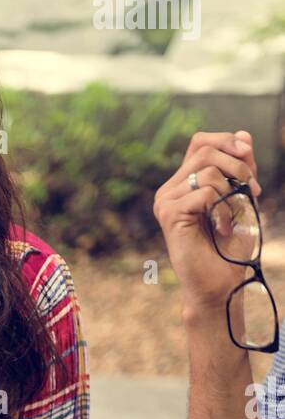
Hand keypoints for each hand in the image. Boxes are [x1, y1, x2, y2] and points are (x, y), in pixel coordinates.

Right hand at [153, 129, 261, 318]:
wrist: (219, 283)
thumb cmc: (229, 248)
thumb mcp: (242, 199)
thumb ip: (241, 169)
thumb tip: (244, 134)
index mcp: (183, 184)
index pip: (200, 142)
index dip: (226, 141)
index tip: (248, 156)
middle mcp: (169, 190)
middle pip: (205, 150)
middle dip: (237, 166)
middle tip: (253, 191)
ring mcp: (165, 201)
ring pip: (207, 169)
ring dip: (233, 190)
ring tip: (236, 216)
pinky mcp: (169, 213)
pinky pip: (204, 191)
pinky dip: (223, 208)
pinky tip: (223, 228)